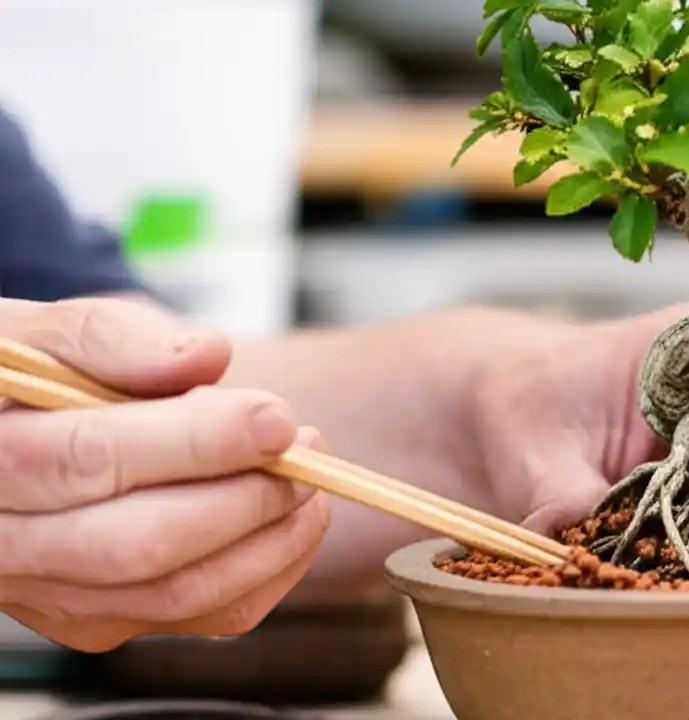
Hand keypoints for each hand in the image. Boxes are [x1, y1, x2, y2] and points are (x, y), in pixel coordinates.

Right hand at [0, 298, 329, 651]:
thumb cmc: (16, 380)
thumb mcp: (36, 334)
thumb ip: (110, 335)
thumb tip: (206, 356)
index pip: (91, 461)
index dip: (198, 442)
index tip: (275, 419)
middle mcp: (4, 546)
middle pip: (141, 544)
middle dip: (246, 497)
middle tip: (308, 448)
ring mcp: (49, 597)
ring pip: (177, 593)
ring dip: (270, 539)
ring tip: (311, 480)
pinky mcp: (95, 623)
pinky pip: (201, 618)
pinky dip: (268, 571)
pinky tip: (293, 521)